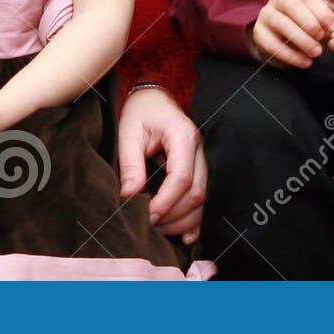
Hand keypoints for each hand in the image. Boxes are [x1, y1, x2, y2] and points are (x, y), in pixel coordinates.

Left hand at [118, 86, 205, 244]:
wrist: (153, 98)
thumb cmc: (140, 112)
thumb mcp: (128, 132)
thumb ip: (130, 164)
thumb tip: (130, 196)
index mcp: (183, 136)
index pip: (181, 176)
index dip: (167, 200)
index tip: (150, 215)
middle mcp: (200, 149)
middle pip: (196, 191)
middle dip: (175, 214)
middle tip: (152, 225)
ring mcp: (204, 159)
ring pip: (204, 198)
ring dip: (185, 220)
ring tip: (162, 230)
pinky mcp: (202, 169)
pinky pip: (205, 198)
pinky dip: (196, 219)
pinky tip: (185, 235)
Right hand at [249, 0, 333, 68]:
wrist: (283, 39)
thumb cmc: (307, 25)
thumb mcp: (319, 18)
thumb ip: (327, 20)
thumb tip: (333, 28)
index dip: (321, 12)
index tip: (332, 27)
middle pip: (290, 5)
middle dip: (309, 23)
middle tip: (322, 38)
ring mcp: (265, 16)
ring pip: (280, 23)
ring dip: (302, 40)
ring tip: (316, 52)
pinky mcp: (259, 34)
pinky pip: (273, 45)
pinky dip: (292, 56)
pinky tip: (305, 62)